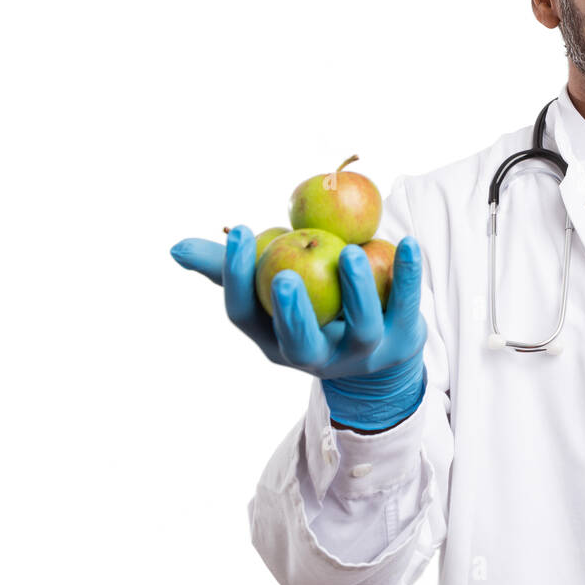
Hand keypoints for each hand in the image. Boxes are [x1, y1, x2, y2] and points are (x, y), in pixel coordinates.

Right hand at [171, 227, 426, 429]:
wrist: (380, 351)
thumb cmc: (313, 308)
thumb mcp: (271, 293)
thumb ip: (231, 270)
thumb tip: (176, 248)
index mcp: (275, 341)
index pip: (246, 316)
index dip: (238, 275)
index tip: (239, 228)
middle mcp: (316, 356)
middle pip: (299, 339)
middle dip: (291, 312)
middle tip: (284, 275)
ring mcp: (362, 353)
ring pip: (360, 326)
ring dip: (355, 289)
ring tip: (348, 252)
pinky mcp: (402, 340)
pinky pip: (406, 306)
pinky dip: (407, 274)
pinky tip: (408, 242)